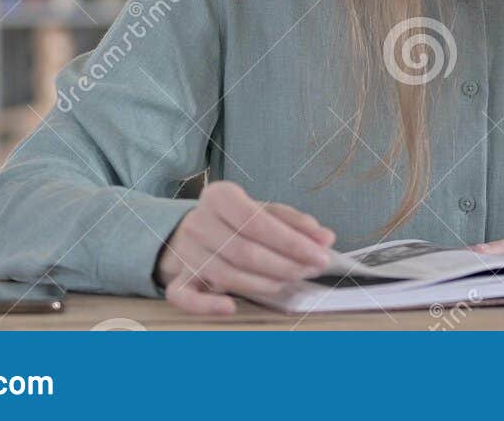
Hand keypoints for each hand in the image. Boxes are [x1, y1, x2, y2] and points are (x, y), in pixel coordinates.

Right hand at [153, 180, 335, 314]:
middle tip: (309, 271)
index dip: (292, 242)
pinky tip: (231, 306)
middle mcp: (198, 222)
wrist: (197, 229)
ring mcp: (186, 252)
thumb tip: (326, 239)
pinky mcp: (177, 279)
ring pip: (226, 274)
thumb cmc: (239, 220)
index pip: (258, 222)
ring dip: (264, 283)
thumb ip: (296, 223)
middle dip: (284, 265)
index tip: (320, 255)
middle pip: (244, 251)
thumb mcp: (266, 211)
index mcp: (219, 197)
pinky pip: (184, 296)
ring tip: (289, 282)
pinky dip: (207, 305)